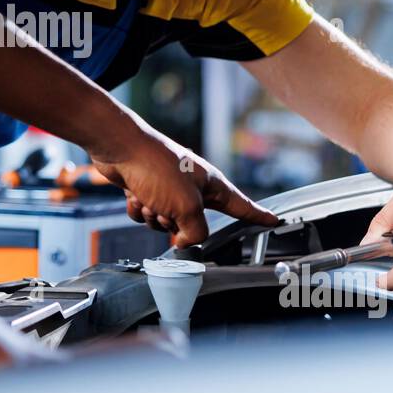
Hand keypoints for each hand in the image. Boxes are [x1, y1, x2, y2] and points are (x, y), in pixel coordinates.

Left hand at [90, 123, 279, 247]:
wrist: (120, 149)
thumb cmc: (156, 168)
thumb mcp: (187, 207)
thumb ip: (195, 232)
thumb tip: (186, 242)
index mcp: (210, 184)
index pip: (241, 205)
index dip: (257, 215)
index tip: (273, 220)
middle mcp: (192, 186)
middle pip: (194, 223)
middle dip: (177, 223)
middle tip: (168, 210)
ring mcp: (168, 188)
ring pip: (166, 222)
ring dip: (155, 216)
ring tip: (149, 198)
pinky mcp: (147, 189)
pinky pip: (146, 214)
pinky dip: (139, 208)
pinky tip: (135, 195)